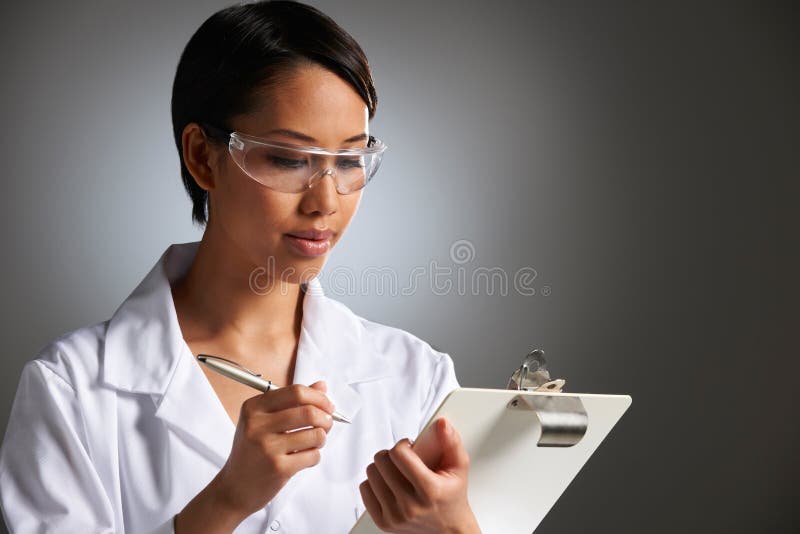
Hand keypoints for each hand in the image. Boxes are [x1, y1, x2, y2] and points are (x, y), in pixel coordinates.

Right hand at [175, 381, 334, 531]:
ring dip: (322, 438)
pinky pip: (313, 455)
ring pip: (315, 434)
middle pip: (308, 412)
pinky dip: (315, 456)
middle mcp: (257, 425)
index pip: (295, 392)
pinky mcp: (278, 468)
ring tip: (314, 442)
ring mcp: (267, 447)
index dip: (318, 397)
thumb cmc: (252, 452)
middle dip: (326, 418)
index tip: (327, 406)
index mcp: (253, 408)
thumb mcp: (264, 421)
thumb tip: (322, 385)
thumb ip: (293, 401)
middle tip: (327, 424)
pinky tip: (303, 458)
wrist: (234, 489)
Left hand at [359, 417, 480, 533]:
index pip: (399, 454)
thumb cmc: (452, 496)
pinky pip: (364, 490)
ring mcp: (394, 516)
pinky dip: (374, 483)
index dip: (403, 445)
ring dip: (382, 467)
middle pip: (381, 461)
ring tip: (397, 471)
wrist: (448, 530)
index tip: (410, 447)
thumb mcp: (459, 468)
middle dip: (391, 454)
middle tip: (403, 459)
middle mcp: (410, 505)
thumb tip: (442, 423)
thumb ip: (452, 442)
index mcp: (429, 490)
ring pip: (371, 473)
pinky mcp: (383, 522)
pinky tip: (389, 483)